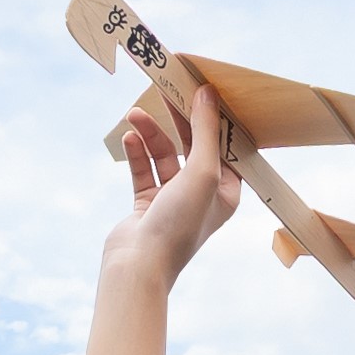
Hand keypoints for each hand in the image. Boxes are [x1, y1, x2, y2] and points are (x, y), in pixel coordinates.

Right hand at [106, 80, 243, 285]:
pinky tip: (129, 137)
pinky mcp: (147, 204)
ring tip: (134, 114)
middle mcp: (202, 196)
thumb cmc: (179, 224)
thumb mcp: (201, 172)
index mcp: (225, 193)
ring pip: (164, 155)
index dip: (215, 119)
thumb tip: (207, 94)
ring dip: (151, 133)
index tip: (202, 90)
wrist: (139, 265)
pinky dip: (137, 152)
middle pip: (194, 146)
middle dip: (180, 119)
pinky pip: (144, 169)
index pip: (225, 147)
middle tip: (166, 90)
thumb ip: (204, 132)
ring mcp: (173, 200)